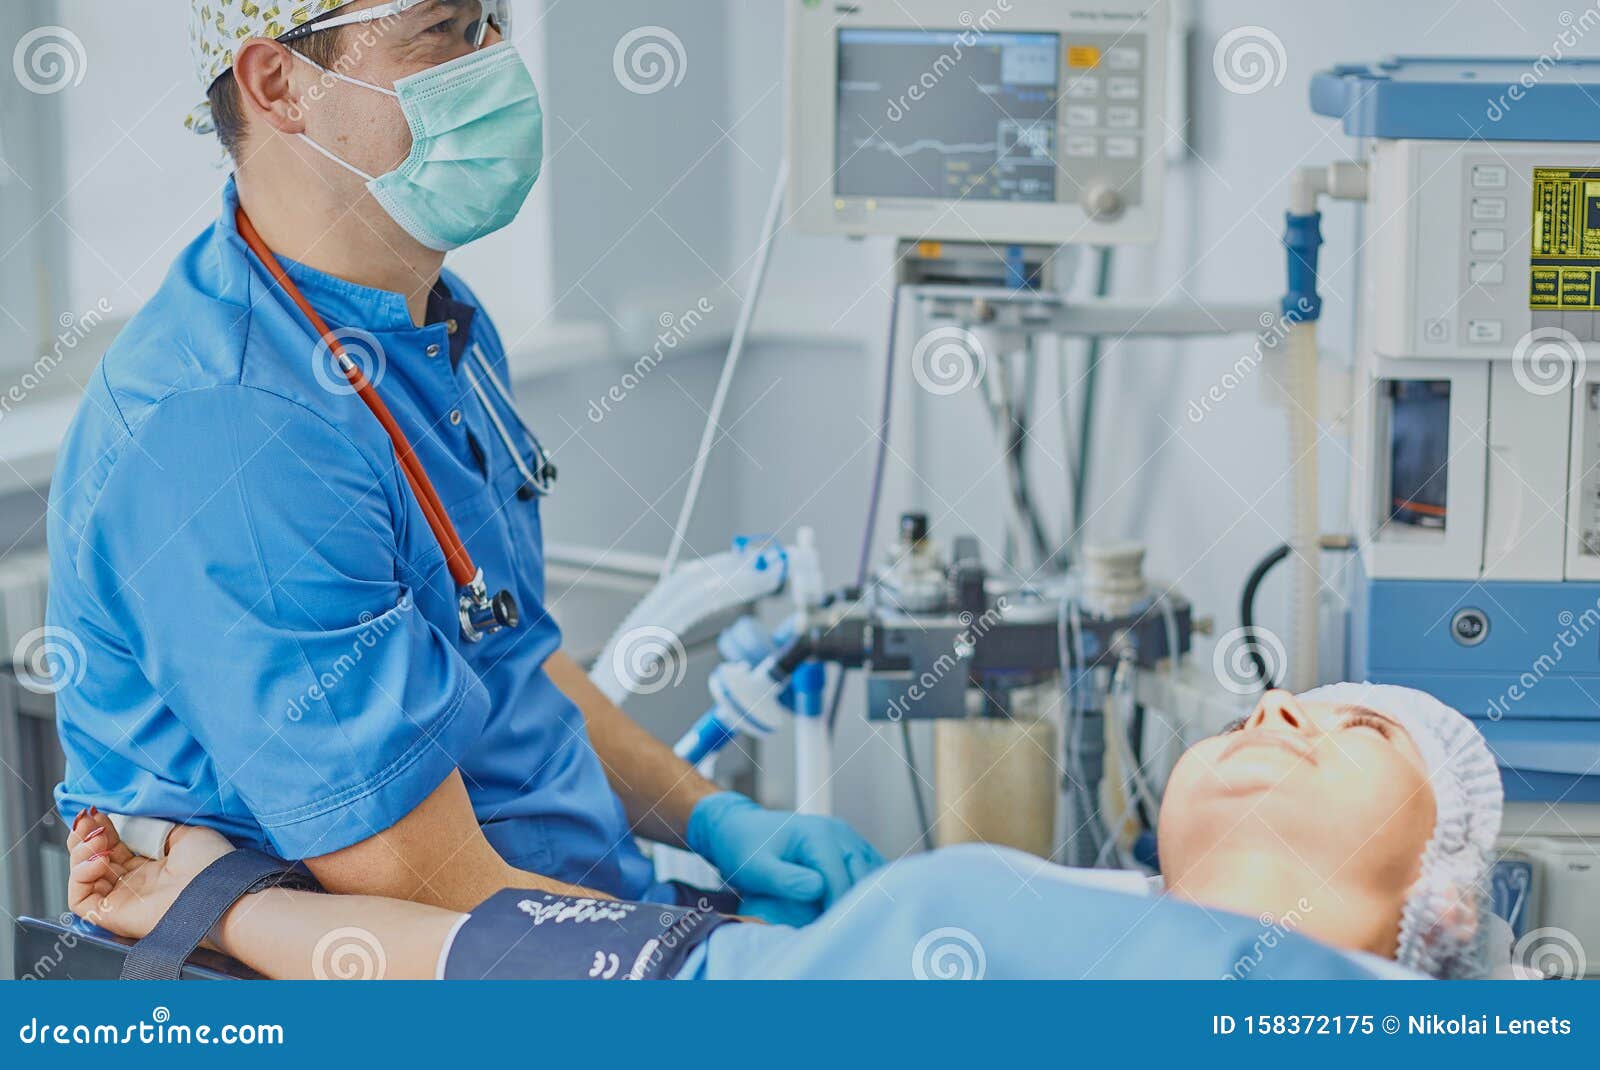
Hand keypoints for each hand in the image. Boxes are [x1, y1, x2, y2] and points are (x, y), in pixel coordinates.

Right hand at [67, 809, 233, 940]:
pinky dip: (79, 875)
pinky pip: (79, 900)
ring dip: (80, 852)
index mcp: (153, 867)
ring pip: (83, 878)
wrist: (220, 891)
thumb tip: (133, 821)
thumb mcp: (184, 835)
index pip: (115, 847)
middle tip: (89, 819)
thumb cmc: (213, 865)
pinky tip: (98, 858)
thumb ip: (155, 830)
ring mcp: (123, 900)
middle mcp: (135, 884)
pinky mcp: (113, 915)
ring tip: (97, 837)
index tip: (100, 811)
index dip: (103, 829)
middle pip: (94, 860)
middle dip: (85, 836)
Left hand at [686, 793, 883, 923]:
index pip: (840, 879)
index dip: (837, 910)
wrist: (743, 830)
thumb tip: (818, 889)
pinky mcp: (850, 846)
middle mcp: (839, 832)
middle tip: (840, 937)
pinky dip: (864, 890)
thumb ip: (784, 879)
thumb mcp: (756, 868)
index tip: (829, 935)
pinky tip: (852, 910)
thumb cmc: (746, 850)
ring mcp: (848, 837)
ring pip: (870, 874)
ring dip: (862, 899)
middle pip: (862, 877)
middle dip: (853, 907)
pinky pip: (868, 870)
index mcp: (818, 834)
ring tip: (846, 926)